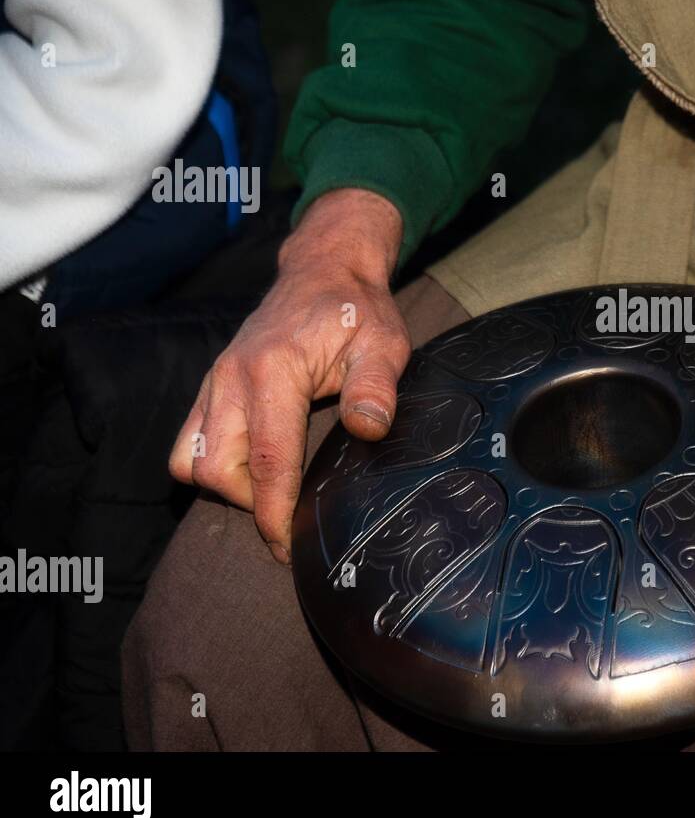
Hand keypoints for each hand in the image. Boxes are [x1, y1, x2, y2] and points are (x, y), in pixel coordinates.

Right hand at [168, 188, 406, 562]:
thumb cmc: (357, 310)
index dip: (276, 513)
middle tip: (293, 517)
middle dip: (252, 505)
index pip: (268, 461)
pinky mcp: (210, 387)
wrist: (324, 269)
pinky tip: (253, 470)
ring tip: (274, 492)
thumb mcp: (384, 344)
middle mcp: (231, 378)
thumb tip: (369, 429)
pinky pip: (187, 443)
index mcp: (273, 371)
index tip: (290, 548)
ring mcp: (214, 382)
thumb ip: (376, 387)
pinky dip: (211, 466)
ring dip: (228, 487)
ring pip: (192, 462)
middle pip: (218, 470)